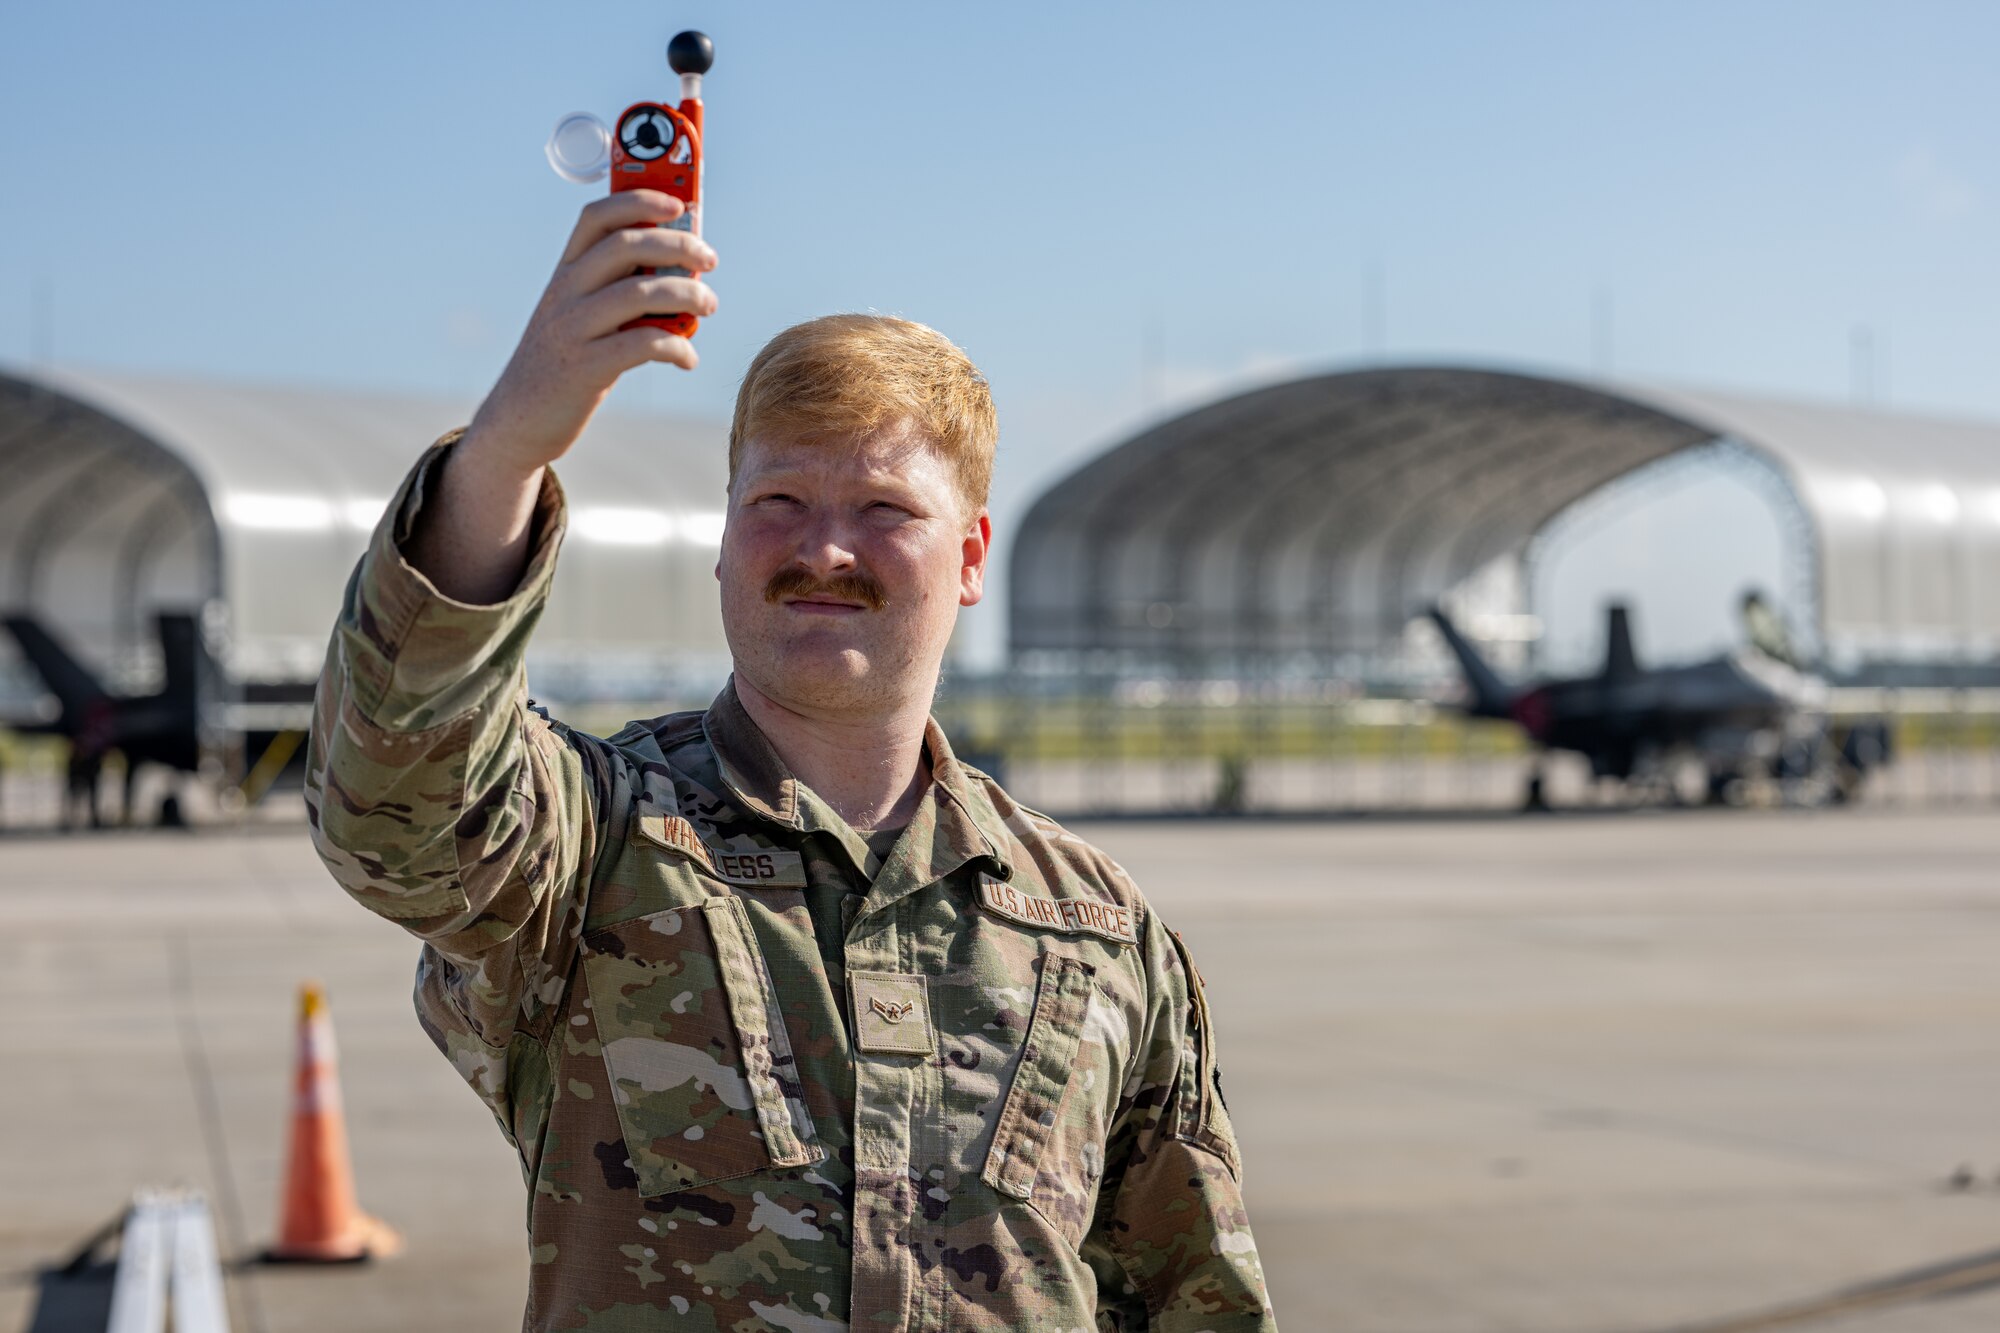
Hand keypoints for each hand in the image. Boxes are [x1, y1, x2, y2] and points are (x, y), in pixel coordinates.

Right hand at [463, 191, 718, 473]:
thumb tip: (682, 270)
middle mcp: (565, 292)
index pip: (596, 217)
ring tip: (709, 306)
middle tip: (710, 260)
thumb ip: (617, 288)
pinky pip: (642, 345)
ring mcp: (572, 329)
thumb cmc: (566, 361)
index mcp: (565, 272)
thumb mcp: (579, 314)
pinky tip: (687, 358)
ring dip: (687, 295)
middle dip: (678, 245)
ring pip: (640, 293)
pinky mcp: (584, 368)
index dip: (639, 201)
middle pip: (626, 246)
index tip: (678, 204)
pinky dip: (676, 347)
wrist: (519, 419)